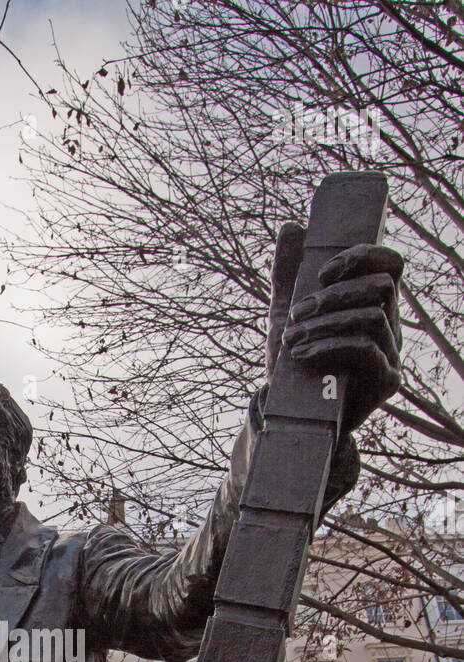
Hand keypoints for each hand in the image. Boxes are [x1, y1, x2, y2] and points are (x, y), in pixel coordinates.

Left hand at [282, 241, 403, 434]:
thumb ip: (287, 273)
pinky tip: (303, 357)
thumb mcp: (286, 315)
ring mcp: (392, 353)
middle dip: (334, 295)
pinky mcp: (385, 381)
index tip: (323, 273)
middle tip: (297, 313)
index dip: (362, 257)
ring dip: (325, 324)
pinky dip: (329, 347)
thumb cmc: (296, 362)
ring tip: (293, 341)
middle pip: (382, 286)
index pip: (390, 263)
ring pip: (371, 317)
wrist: (293, 417)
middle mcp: (390, 325)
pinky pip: (366, 350)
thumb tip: (291, 226)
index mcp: (372, 304)